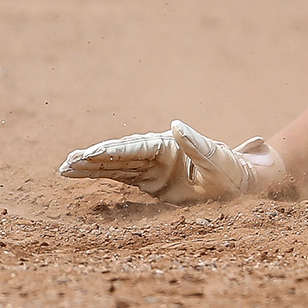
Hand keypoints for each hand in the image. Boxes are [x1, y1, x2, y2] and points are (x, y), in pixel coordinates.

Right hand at [58, 120, 288, 202]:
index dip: (112, 152)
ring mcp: (151, 167)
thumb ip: (196, 145)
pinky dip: (98, 175)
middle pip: (119, 155)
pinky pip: (119, 176)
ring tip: (64, 168)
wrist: (242, 182)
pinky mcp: (149, 180)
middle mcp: (157, 154)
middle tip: (67, 162)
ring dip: (91, 167)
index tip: (90, 154)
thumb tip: (176, 125)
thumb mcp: (218, 160)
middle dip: (93, 159)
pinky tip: (76, 174)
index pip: (136, 149)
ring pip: (115, 166)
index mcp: (170, 147)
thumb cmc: (232, 172)